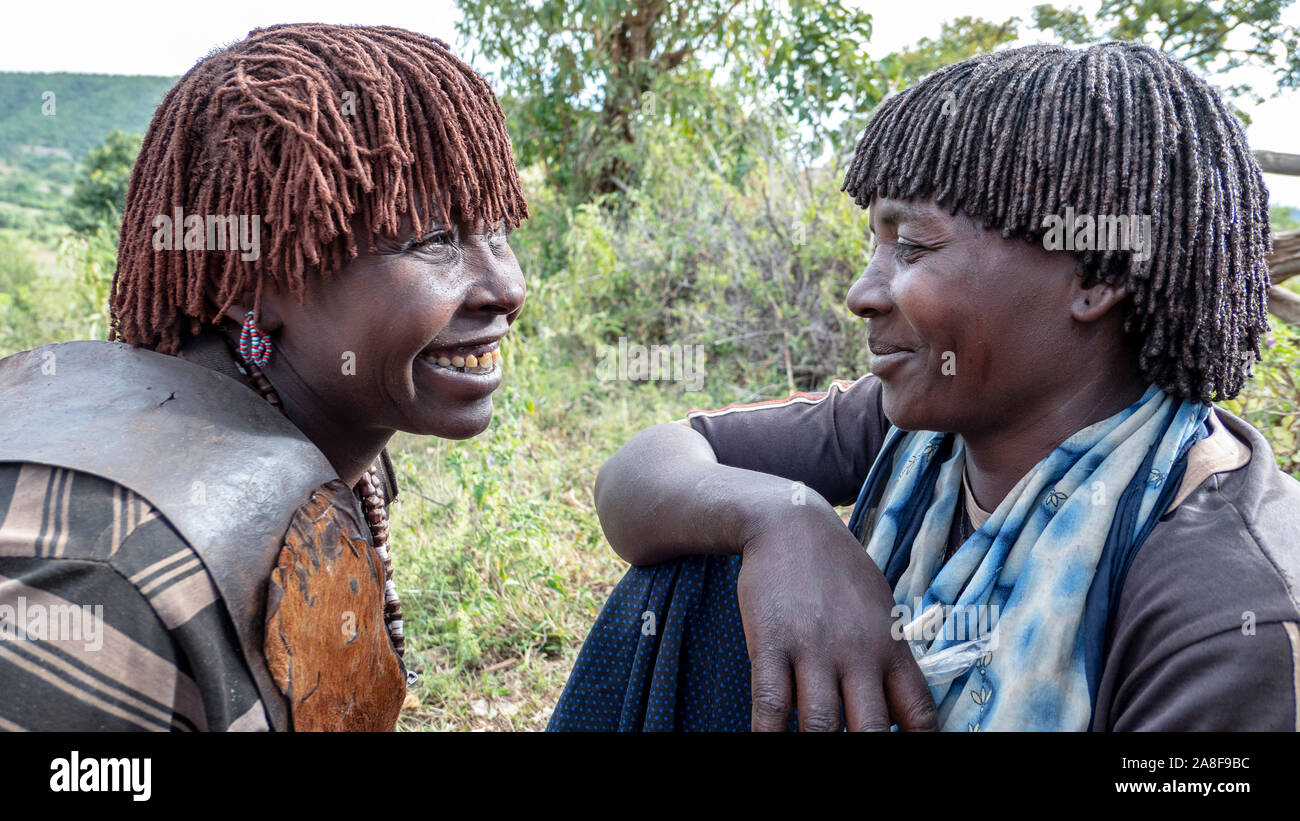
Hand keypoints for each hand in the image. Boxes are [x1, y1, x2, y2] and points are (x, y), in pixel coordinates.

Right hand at [737, 500, 937, 731]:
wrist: (791, 524)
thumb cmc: (839, 570)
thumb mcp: (881, 608)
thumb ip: (891, 659)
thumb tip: (902, 714)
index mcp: (890, 645)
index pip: (918, 713)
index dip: (917, 745)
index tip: (909, 753)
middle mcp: (857, 651)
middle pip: (871, 730)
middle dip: (864, 752)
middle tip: (853, 756)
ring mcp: (812, 649)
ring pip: (821, 726)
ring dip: (818, 746)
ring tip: (814, 752)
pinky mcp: (770, 644)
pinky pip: (770, 705)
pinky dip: (769, 735)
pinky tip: (769, 741)